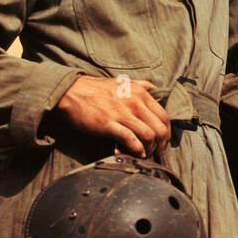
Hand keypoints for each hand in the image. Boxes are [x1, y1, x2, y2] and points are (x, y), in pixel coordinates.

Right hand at [55, 75, 171, 157]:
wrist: (71, 93)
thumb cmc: (96, 90)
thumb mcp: (123, 82)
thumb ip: (141, 85)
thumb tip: (155, 89)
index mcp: (141, 93)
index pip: (164, 116)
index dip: (167, 133)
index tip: (163, 142)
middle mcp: (135, 102)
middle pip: (160, 128)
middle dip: (161, 144)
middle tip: (157, 152)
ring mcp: (123, 114)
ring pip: (149, 136)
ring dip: (150, 149)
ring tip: (146, 154)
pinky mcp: (109, 124)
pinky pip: (131, 140)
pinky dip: (137, 150)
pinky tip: (136, 154)